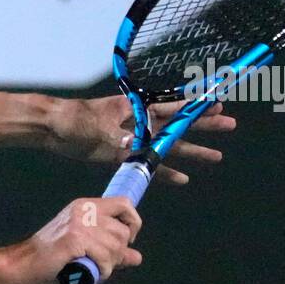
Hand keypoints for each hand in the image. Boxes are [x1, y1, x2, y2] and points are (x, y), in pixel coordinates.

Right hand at [0, 196, 142, 283]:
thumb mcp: (85, 250)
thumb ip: (111, 251)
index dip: (132, 223)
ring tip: (93, 269)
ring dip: (109, 265)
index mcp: (85, 206)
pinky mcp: (74, 239)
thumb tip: (136, 257)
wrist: (21, 266)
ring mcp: (78, 223)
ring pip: (115, 246)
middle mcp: (83, 210)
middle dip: (118, 253)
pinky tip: (89, 273)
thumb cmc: (51, 260)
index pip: (124, 204)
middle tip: (102, 264)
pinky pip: (104, 258)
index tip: (126, 241)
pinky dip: (101, 271)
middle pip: (122, 231)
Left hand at [45, 93, 236, 184]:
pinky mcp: (123, 154)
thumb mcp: (99, 127)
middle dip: (204, 126)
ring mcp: (133, 139)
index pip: (173, 106)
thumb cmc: (76, 120)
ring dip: (191, 152)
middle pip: (179, 125)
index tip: (218, 104)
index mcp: (137, 109)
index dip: (196, 107)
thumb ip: (120, 136)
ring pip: (169, 147)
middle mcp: (140, 123)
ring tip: (216, 156)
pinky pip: (150, 165)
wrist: (54, 129)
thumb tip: (135, 143)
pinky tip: (182, 179)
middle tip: (230, 125)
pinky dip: (165, 172)